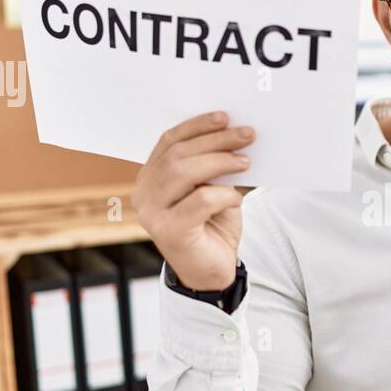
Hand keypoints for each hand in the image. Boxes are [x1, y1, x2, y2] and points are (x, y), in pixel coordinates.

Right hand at [132, 110, 255, 289]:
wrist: (211, 272)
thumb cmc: (212, 227)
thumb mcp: (210, 188)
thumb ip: (210, 166)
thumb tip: (233, 134)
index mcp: (150, 178)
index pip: (169, 141)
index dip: (197, 126)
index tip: (224, 117)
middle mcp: (144, 193)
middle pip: (178, 154)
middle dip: (215, 140)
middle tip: (247, 135)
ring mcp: (152, 213)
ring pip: (184, 173)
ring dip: (220, 162)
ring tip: (245, 162)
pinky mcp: (169, 231)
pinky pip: (199, 201)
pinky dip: (223, 195)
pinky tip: (236, 199)